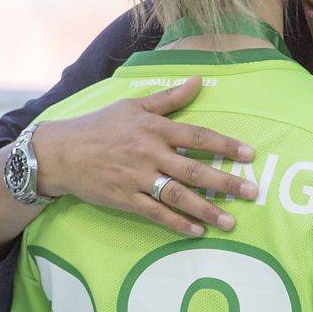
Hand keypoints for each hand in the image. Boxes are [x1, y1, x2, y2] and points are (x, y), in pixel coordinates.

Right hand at [35, 77, 258, 236]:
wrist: (60, 152)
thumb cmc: (100, 126)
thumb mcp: (134, 105)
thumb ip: (170, 98)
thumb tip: (200, 80)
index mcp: (155, 129)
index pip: (198, 136)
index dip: (225, 145)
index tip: (249, 154)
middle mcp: (150, 154)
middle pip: (194, 169)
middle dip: (226, 183)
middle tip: (252, 192)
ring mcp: (137, 179)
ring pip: (178, 196)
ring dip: (207, 209)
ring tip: (231, 221)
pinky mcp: (125, 199)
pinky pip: (156, 214)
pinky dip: (177, 224)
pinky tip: (198, 231)